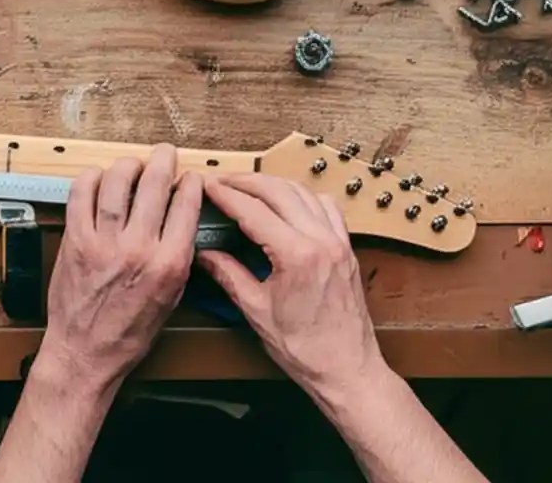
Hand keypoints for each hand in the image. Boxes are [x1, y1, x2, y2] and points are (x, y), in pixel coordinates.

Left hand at [38, 144, 203, 390]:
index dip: (190, 184)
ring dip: (127, 166)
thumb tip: (182, 221)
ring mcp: (103, 243)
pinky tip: (97, 177)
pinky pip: (80, 196)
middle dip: (162, 161)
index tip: (189, 178)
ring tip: (132, 165)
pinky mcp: (75, 241)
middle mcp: (138, 249)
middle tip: (164, 153)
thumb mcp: (172, 298)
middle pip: (154, 185)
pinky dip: (89, 179)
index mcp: (168, 264)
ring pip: (116, 183)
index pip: (186, 206)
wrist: (86, 353)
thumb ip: (178, 257)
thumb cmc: (128, 333)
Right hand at [196, 175, 385, 396]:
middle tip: (222, 181)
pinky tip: (288, 202)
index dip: (226, 195)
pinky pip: (327, 207)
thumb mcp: (256, 312)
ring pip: (304, 192)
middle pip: (279, 191)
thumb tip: (204, 255)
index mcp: (297, 256)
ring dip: (274, 184)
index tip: (207, 186)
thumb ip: (229, 276)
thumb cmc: (305, 350)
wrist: (347, 369)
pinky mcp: (347, 249)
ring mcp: (338, 242)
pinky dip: (304, 196)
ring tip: (249, 187)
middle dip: (246, 182)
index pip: (253, 211)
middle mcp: (321, 241)